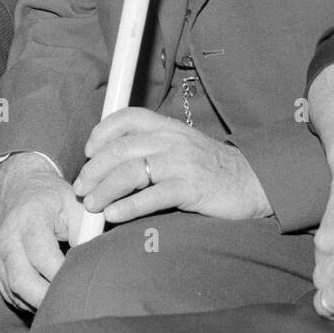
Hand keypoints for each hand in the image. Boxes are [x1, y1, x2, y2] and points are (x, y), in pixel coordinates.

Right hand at [0, 155, 82, 312]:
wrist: (20, 186)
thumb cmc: (53, 197)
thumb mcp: (74, 204)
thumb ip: (86, 231)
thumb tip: (92, 263)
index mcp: (30, 218)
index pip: (42, 256)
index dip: (61, 275)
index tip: (80, 284)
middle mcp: (7, 237)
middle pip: (22, 281)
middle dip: (47, 299)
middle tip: (71, 304)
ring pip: (14, 291)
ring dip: (38, 304)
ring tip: (61, 304)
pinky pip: (8, 293)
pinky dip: (27, 301)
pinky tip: (45, 298)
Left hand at [74, 108, 272, 222]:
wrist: (252, 181)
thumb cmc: (210, 168)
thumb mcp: (181, 147)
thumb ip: (152, 147)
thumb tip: (113, 163)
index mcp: (168, 127)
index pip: (128, 117)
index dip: (102, 131)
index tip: (88, 151)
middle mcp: (172, 140)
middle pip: (121, 148)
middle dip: (94, 169)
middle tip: (81, 189)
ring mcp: (181, 163)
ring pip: (131, 172)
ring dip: (105, 189)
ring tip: (92, 205)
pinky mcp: (191, 188)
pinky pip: (153, 196)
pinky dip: (129, 206)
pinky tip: (114, 215)